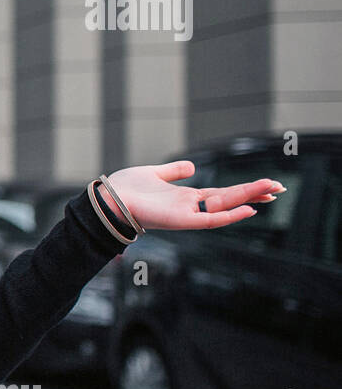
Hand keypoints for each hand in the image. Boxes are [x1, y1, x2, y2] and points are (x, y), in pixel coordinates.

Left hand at [102, 160, 285, 230]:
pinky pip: (211, 219)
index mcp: (185, 197)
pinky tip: (248, 209)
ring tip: (273, 190)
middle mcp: (190, 207)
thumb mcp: (155, 174)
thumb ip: (174, 172)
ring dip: (249, 198)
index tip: (266, 184)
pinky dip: (230, 215)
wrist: (108, 199)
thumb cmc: (126, 189)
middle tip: (281, 188)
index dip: (244, 189)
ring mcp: (188, 215)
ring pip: (225, 206)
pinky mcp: (182, 221)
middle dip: (254, 193)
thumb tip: (192, 166)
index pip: (222, 194)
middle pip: (230, 199)